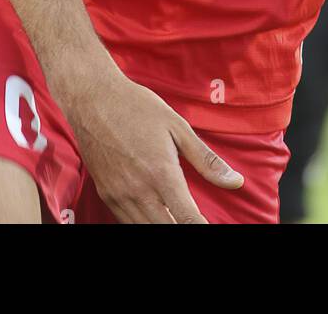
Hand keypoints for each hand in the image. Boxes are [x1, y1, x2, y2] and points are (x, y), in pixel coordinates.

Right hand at [65, 67, 243, 223]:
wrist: (92, 98)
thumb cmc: (137, 107)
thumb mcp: (177, 126)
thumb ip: (206, 160)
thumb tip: (235, 181)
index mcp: (161, 173)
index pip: (186, 219)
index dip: (200, 228)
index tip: (209, 228)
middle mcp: (138, 190)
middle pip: (166, 228)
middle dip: (182, 227)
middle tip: (193, 219)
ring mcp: (118, 195)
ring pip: (145, 229)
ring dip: (164, 226)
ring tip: (176, 217)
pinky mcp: (105, 194)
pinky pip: (126, 221)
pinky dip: (143, 223)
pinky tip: (154, 214)